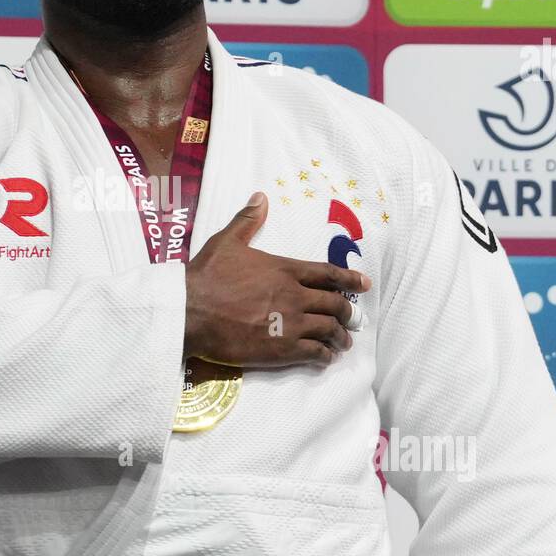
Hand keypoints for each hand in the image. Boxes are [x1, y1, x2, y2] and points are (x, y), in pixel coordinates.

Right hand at [183, 192, 371, 368]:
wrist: (191, 312)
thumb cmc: (207, 276)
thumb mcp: (226, 241)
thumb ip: (248, 220)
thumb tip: (261, 197)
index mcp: (285, 269)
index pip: (327, 273)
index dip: (350, 279)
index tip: (365, 284)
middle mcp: (294, 296)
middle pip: (334, 304)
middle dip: (347, 313)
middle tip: (353, 320)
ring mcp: (290, 324)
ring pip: (329, 330)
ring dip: (340, 337)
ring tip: (344, 342)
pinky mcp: (281, 349)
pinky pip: (314, 353)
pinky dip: (325, 356)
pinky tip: (326, 358)